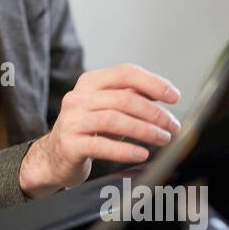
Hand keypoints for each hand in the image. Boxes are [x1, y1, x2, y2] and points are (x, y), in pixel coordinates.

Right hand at [19, 63, 180, 198]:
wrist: (54, 156)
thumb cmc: (87, 130)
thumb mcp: (107, 108)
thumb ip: (130, 97)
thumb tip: (164, 93)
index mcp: (89, 82)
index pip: (125, 73)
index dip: (153, 83)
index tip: (174, 97)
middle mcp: (78, 98)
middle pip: (124, 99)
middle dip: (154, 113)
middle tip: (173, 126)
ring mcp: (72, 121)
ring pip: (114, 120)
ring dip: (145, 130)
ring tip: (163, 139)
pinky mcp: (70, 144)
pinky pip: (102, 145)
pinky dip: (126, 150)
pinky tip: (142, 154)